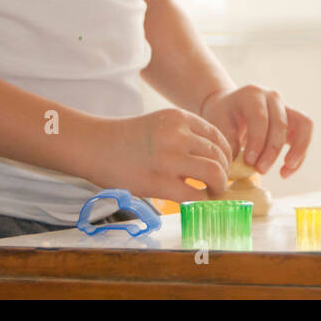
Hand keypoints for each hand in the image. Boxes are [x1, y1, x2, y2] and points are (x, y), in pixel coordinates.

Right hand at [87, 108, 231, 199]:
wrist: (95, 146)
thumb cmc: (126, 138)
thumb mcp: (160, 123)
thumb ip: (185, 135)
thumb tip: (212, 158)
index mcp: (180, 118)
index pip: (218, 136)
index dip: (225, 154)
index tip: (222, 165)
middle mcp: (179, 134)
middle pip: (219, 155)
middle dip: (224, 172)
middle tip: (218, 183)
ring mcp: (170, 158)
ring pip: (214, 173)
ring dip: (218, 186)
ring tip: (212, 193)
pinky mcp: (160, 182)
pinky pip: (195, 195)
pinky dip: (203, 202)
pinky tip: (197, 202)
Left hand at [199, 85, 312, 177]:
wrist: (229, 107)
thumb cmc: (222, 116)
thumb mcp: (217, 124)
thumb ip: (227, 140)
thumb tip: (238, 161)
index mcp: (252, 94)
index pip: (259, 118)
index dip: (257, 141)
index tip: (249, 162)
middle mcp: (272, 97)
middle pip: (280, 123)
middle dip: (271, 151)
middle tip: (260, 170)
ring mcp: (286, 107)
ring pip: (304, 125)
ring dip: (297, 151)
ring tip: (284, 171)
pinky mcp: (294, 120)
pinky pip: (305, 135)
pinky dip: (300, 156)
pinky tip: (284, 172)